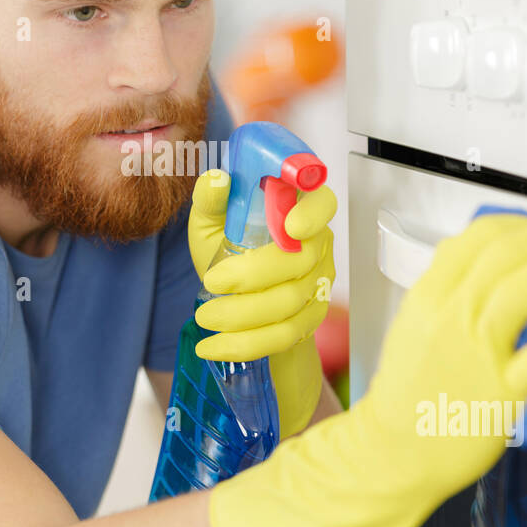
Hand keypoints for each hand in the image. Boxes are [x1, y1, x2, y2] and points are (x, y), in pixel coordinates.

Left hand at [186, 168, 337, 436]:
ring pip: (290, 302)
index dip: (312, 214)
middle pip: (300, 260)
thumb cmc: (225, 248)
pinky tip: (212, 346)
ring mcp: (317, 283)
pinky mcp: (309, 319)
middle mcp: (316, 244)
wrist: (231, 297)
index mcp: (297, 208)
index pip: (322, 203)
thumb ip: (210, 200)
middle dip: (254, 274)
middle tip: (211, 281)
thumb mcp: (210, 222)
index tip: (288, 225)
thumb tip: (216, 180)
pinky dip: (243, 344)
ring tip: (204, 316)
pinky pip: (282, 335)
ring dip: (242, 314)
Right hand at [363, 212, 526, 504]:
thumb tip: (491, 263)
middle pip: (501, 256)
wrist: (394, 450)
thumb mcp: (413, 327)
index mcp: (426, 299)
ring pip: (520, 292)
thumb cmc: (407, 394)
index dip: (514, 223)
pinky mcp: (501, 394)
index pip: (472, 239)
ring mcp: (476, 355)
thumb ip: (446, 293)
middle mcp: (449, 319)